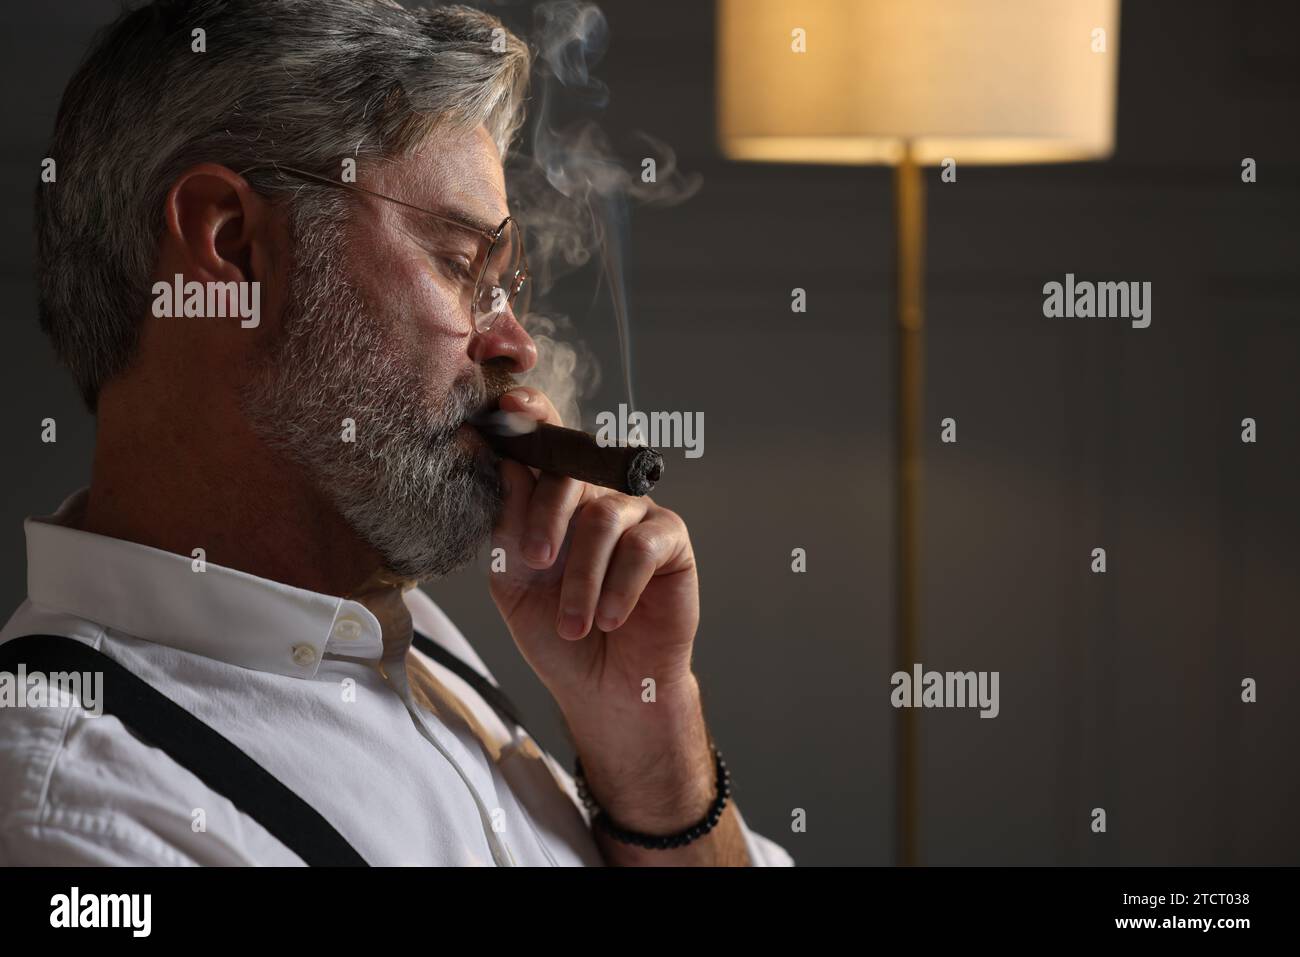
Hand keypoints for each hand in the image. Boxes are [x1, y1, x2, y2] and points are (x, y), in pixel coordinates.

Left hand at [486, 387, 699, 724]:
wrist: (604, 688)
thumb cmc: (558, 633)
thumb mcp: (516, 583)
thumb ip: (509, 526)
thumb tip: (504, 465)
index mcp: (554, 498)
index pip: (544, 444)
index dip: (530, 417)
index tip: (507, 408)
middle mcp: (596, 495)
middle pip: (570, 471)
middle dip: (545, 514)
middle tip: (533, 562)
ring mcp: (636, 514)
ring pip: (603, 517)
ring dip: (581, 577)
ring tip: (574, 624)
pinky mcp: (670, 540)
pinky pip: (642, 546)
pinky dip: (618, 586)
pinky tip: (608, 619)